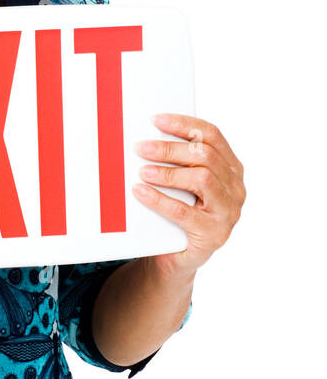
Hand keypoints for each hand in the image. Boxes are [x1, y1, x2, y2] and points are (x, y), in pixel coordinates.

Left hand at [133, 112, 245, 275]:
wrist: (178, 258)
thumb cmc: (179, 214)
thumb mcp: (183, 185)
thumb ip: (178, 163)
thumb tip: (148, 137)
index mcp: (231, 168)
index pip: (212, 135)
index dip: (184, 124)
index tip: (156, 120)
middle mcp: (236, 188)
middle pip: (205, 155)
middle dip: (170, 149)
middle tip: (141, 148)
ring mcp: (229, 211)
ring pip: (201, 179)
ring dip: (168, 173)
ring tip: (143, 171)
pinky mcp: (214, 234)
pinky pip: (185, 211)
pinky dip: (160, 199)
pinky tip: (141, 191)